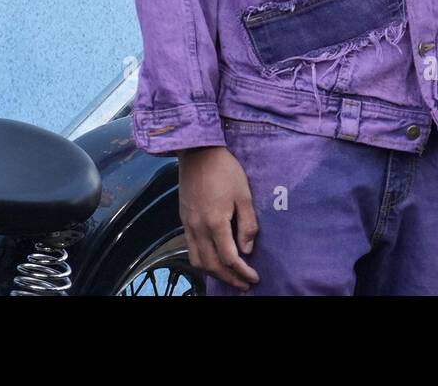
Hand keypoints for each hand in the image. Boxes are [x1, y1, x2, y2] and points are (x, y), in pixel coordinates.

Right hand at [177, 146, 260, 289]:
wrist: (198, 153)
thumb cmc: (225, 170)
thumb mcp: (244, 194)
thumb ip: (247, 224)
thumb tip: (247, 250)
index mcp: (215, 222)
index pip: (229, 258)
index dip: (242, 272)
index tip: (254, 277)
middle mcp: (198, 228)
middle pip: (212, 265)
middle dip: (229, 278)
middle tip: (244, 284)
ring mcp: (188, 225)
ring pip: (198, 261)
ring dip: (214, 273)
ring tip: (230, 276)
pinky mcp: (183, 220)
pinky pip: (190, 249)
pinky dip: (202, 261)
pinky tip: (214, 260)